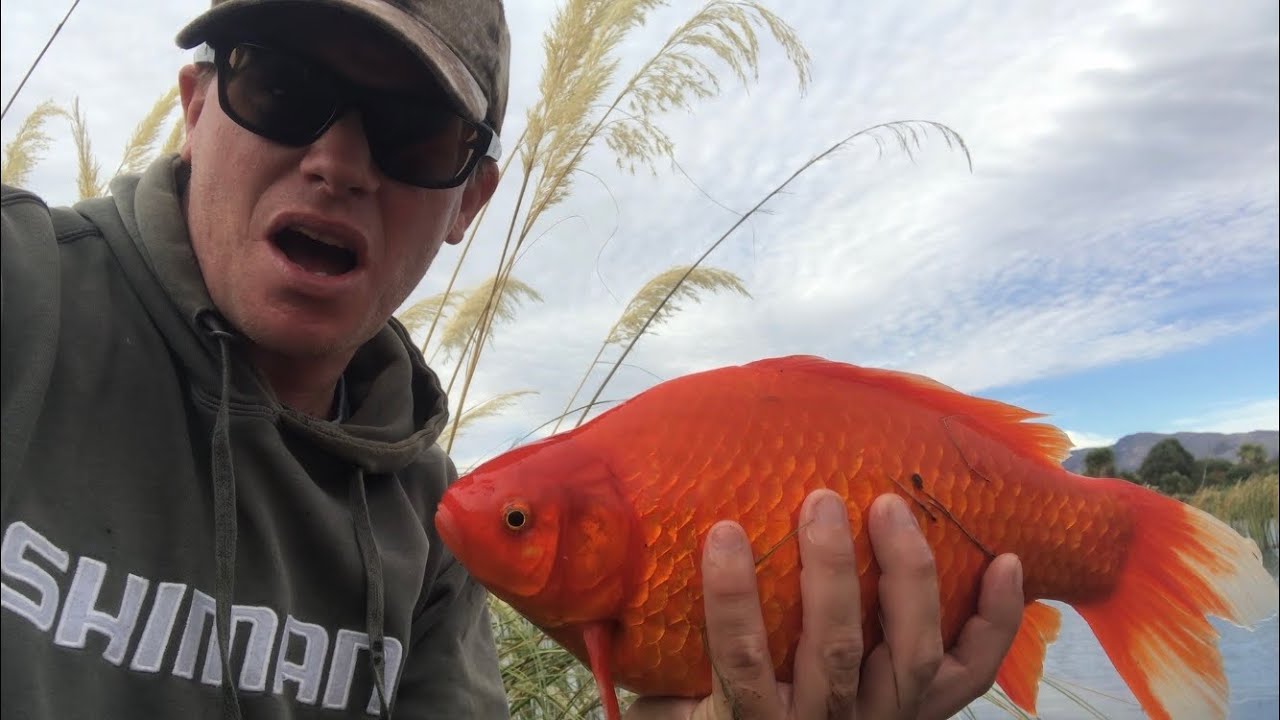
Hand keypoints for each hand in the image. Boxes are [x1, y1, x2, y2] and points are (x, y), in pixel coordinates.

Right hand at [624, 491, 1024, 718]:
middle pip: (836, 647)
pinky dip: (997, 620)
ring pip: (911, 654)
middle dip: (830, 569)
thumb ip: (646, 670)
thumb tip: (602, 596)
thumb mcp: (668, 714)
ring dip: (907, 576)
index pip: (741, 660)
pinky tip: (1007, 560)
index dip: (732, 597)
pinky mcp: (928, 717)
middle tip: (821, 500)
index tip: (725, 531)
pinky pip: (973, 674)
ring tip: (891, 506)